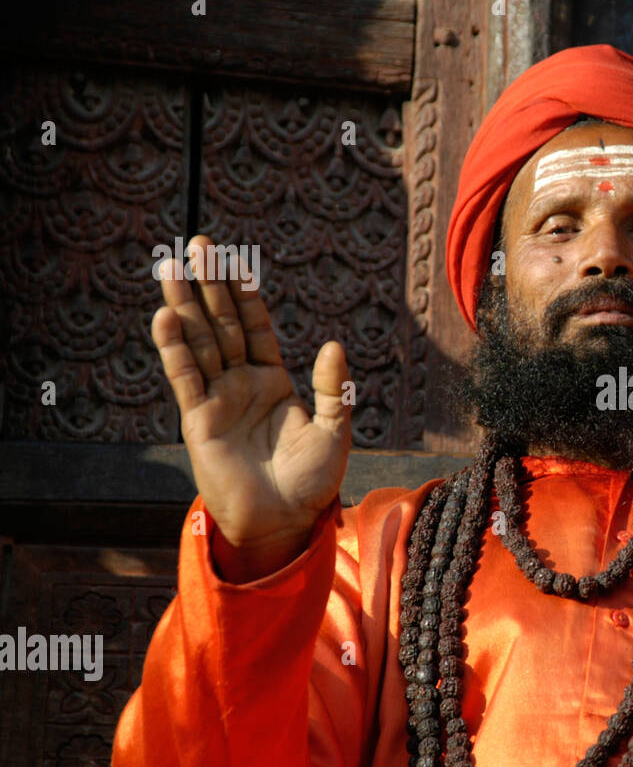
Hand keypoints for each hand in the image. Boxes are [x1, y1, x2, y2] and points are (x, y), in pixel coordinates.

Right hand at [151, 236, 351, 577]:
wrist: (284, 522)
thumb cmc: (311, 481)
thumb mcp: (333, 430)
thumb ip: (333, 389)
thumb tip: (333, 345)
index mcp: (273, 381)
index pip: (256, 327)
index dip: (245, 295)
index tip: (236, 260)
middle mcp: (241, 384)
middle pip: (222, 325)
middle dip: (210, 286)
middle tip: (199, 244)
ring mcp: (218, 399)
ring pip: (199, 343)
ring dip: (184, 305)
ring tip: (171, 266)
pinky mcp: (199, 420)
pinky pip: (186, 378)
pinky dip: (175, 348)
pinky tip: (165, 316)